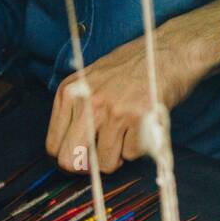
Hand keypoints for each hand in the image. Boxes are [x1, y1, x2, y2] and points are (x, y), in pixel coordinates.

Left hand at [46, 30, 200, 173]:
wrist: (165, 53)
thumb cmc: (128, 70)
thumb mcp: (90, 82)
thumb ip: (77, 112)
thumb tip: (71, 156)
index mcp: (70, 92)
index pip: (54, 146)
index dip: (69, 157)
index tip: (82, 157)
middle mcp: (87, 102)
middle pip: (72, 160)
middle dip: (87, 167)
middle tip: (103, 156)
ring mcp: (113, 112)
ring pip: (104, 163)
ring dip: (117, 156)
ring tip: (126, 134)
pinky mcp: (139, 120)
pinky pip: (131, 155)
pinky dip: (137, 147)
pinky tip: (141, 126)